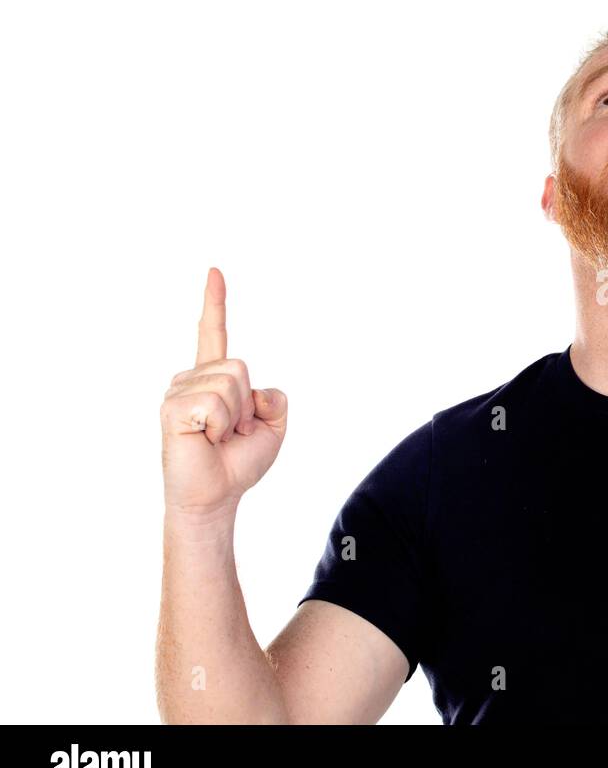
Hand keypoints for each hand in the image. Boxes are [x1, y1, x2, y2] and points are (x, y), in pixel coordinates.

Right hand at [159, 268, 288, 514]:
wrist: (217, 495)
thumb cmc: (238, 463)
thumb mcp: (272, 427)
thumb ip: (275, 399)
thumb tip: (256, 388)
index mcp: (214, 379)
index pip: (213, 334)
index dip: (214, 303)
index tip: (215, 272)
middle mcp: (191, 379)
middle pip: (241, 367)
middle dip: (247, 406)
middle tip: (230, 433)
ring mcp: (178, 392)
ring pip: (231, 383)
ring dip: (234, 418)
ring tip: (216, 438)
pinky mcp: (172, 409)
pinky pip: (215, 403)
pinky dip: (220, 426)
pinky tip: (204, 440)